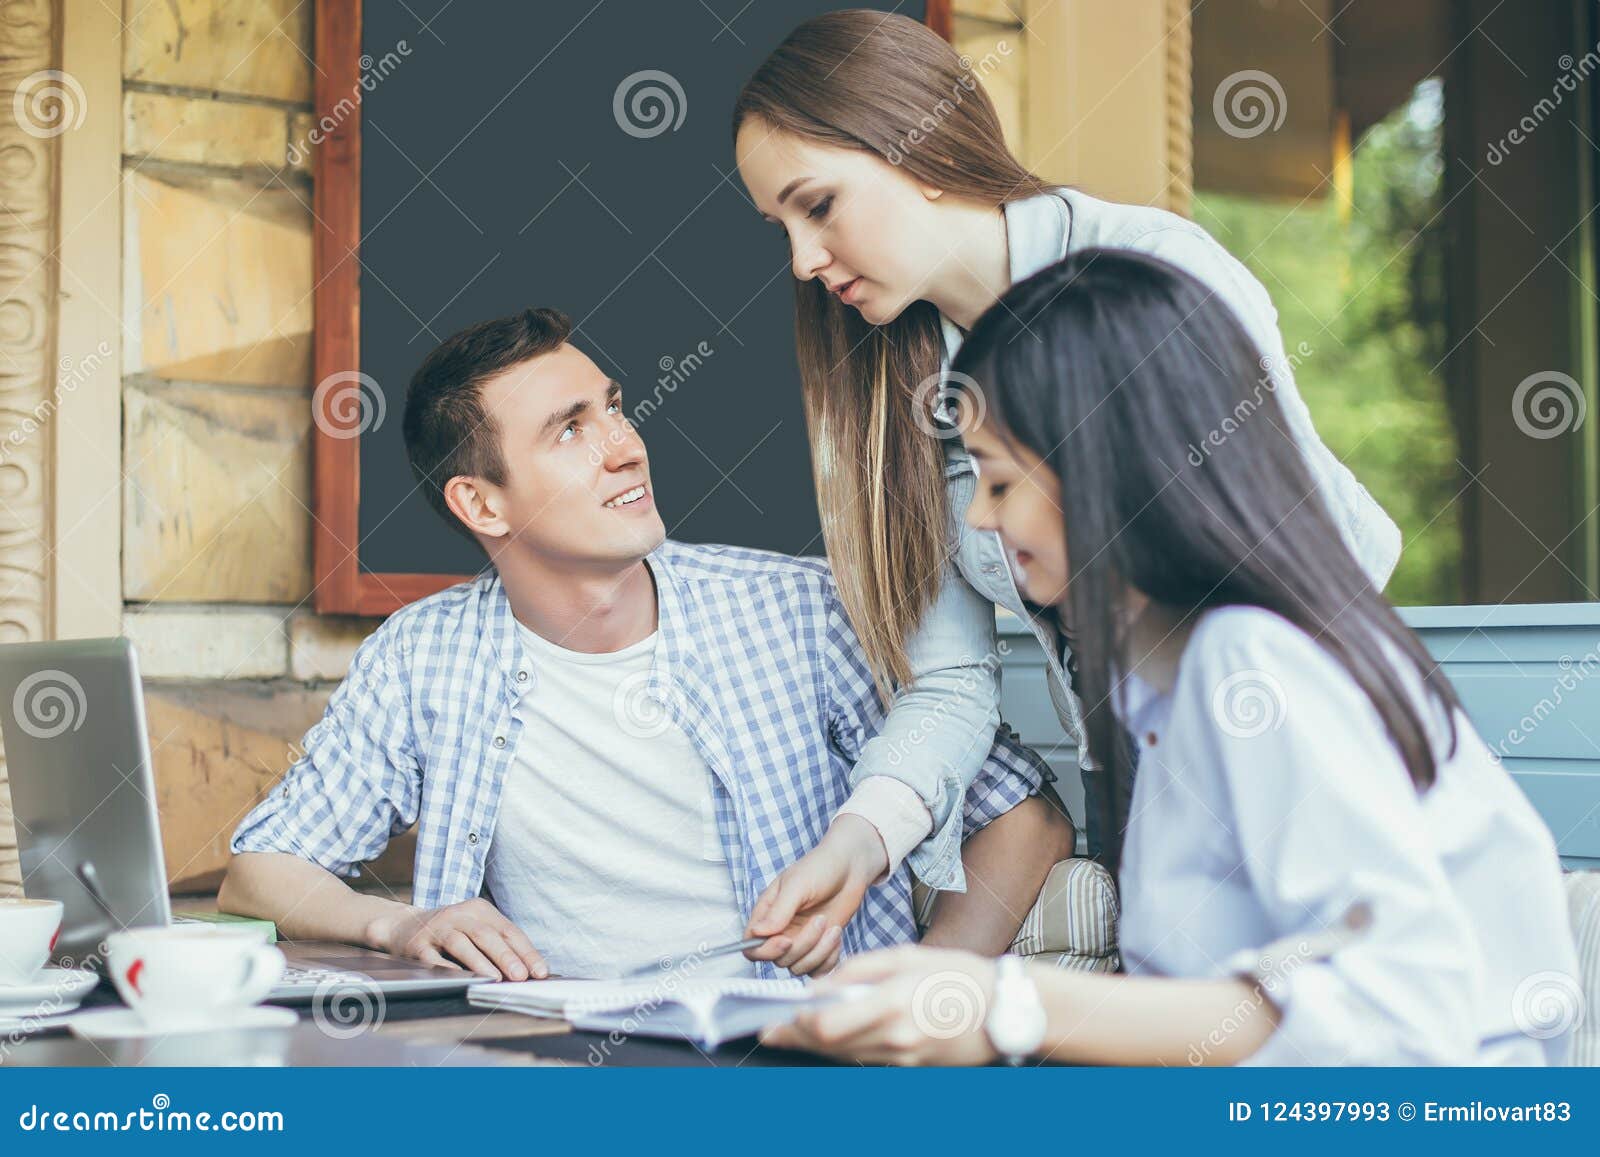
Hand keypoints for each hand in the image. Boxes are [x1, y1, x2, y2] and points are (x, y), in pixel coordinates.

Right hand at [366, 898, 548, 979]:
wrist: (404, 925)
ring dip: (480, 963)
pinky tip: (462, 981)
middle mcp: (458, 915)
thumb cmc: (451, 931)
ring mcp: (437, 929)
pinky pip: (435, 960)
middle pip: (486, 935)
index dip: (526, 951)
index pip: (508, 930)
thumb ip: (499, 944)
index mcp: (479, 909)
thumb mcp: (476, 928)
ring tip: (495, 979)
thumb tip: (527, 971)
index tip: (540, 971)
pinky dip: (449, 970)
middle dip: (506, 957)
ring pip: (462, 944)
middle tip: (521, 976)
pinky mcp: (418, 946)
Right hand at [744, 814, 886, 975]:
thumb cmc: (821, 867)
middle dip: (802, 946)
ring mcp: (801, 940)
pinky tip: (836, 938)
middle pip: (779, 959)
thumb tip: (757, 932)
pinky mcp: (820, 946)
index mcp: (768, 913)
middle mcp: (782, 930)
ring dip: (818, 952)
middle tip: (820, 920)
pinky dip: (828, 961)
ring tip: (833, 928)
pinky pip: (817, 970)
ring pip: (799, 967)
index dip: (766, 950)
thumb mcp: (797, 885)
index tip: (787, 940)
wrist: (851, 866)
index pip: (752, 945)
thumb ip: (778, 911)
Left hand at [760, 945, 999, 1065]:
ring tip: (793, 1032)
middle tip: (771, 1030)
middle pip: (830, 1046)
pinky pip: (867, 1058)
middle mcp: (896, 1038)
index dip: (798, 1024)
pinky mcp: (911, 1069)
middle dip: (797, 1038)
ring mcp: (904, 1059)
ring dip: (816, 1044)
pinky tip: (832, 1036)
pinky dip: (845, 1048)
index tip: (779, 1016)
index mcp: (894, 1003)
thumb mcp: (908, 956)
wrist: (1006, 1011)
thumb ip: (861, 969)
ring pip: (845, 1055)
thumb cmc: (960, 976)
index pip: (828, 1026)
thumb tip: (823, 984)